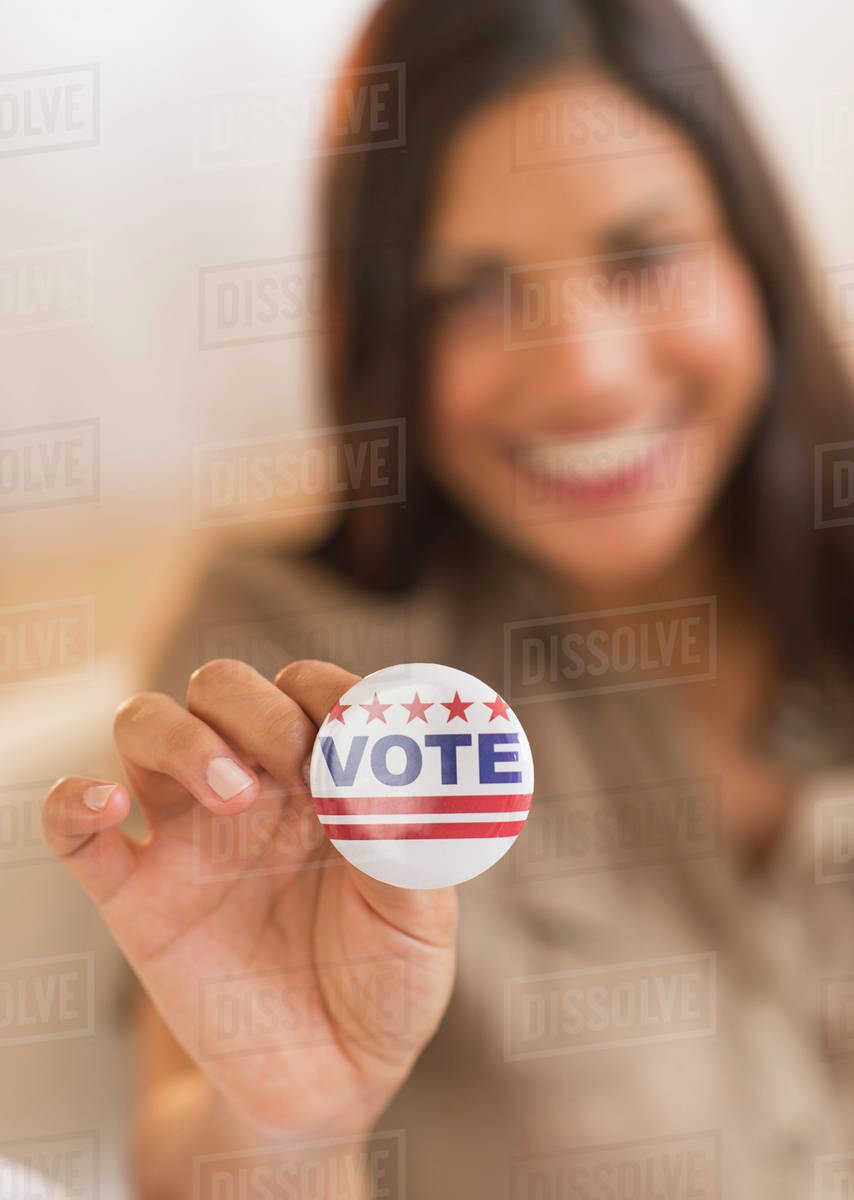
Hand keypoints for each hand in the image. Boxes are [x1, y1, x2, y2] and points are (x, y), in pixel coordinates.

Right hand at [42, 659, 457, 1138]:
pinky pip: (74, 828)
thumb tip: (386, 780)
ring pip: (145, 726)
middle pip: (222, 689)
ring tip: (230, 794)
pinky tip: (109, 808)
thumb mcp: (421, 919)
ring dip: (182, 736)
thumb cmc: (385, 985)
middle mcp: (253, 790)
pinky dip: (73, 801)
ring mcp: (188, 836)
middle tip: (295, 766)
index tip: (352, 738)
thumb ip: (409, 846)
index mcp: (324, 779)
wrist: (329, 1083)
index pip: (307, 688)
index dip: (327, 692)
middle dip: (255, 707)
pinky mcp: (135, 895)